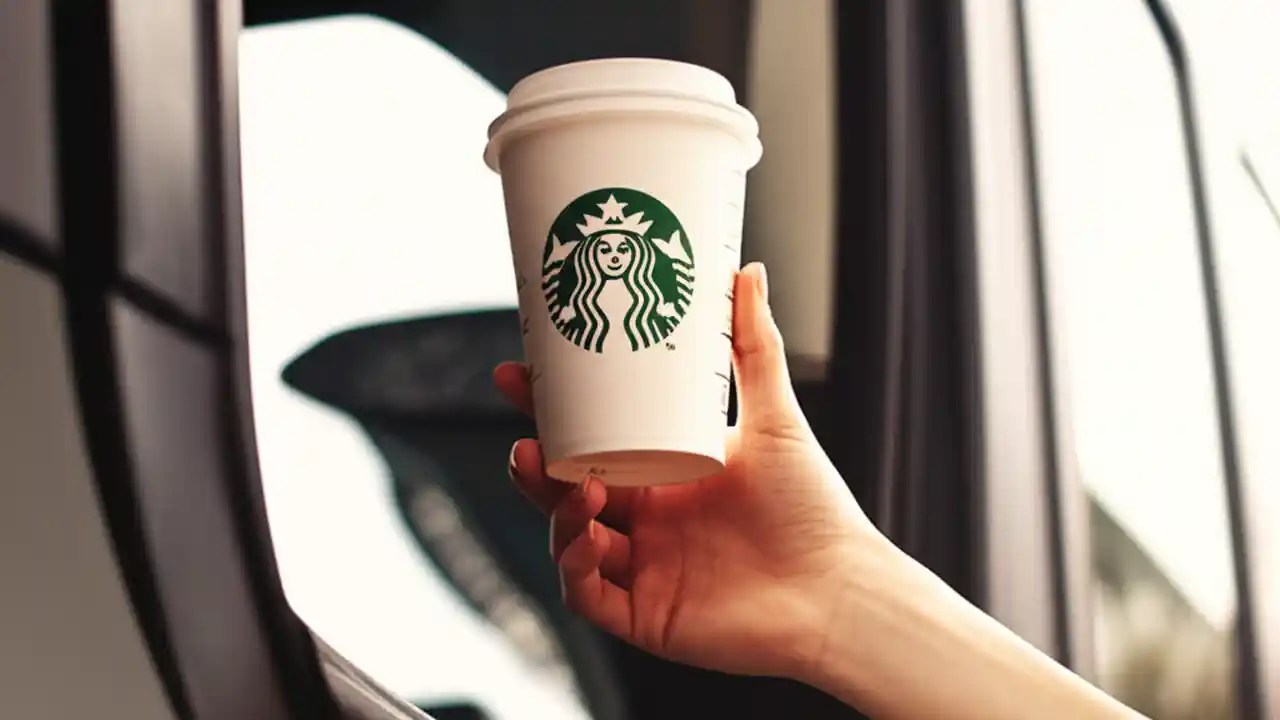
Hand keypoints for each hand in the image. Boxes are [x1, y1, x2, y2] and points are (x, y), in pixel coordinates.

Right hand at [494, 262, 876, 677]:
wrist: (839, 589)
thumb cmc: (813, 507)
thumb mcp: (775, 417)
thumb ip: (755, 346)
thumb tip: (743, 270)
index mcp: (664, 474)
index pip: (591, 439)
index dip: (549, 413)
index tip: (518, 375)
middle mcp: (647, 521)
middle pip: (568, 489)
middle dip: (538, 465)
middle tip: (529, 440)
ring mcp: (643, 570)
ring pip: (569, 539)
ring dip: (557, 511)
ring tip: (576, 487)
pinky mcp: (646, 617)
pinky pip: (588, 596)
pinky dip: (575, 569)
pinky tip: (583, 541)